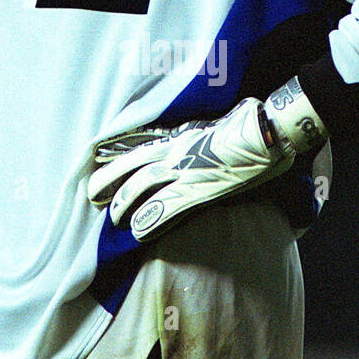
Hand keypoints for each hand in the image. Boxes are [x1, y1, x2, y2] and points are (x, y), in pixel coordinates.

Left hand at [88, 77, 326, 242]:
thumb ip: (197, 134)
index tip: (97, 159)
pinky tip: (137, 232)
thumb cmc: (245, 125)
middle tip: (92, 195)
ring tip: (112, 219)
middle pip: (130, 166)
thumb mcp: (212, 125)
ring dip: (123, 203)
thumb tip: (196, 136)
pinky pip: (164, 209)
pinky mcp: (196, 191)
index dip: (115, 154)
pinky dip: (148, 221)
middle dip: (108, 181)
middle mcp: (174, 152)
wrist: (265, 132)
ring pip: (140, 186)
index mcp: (178, 136)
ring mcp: (183, 171)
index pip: (138, 145)